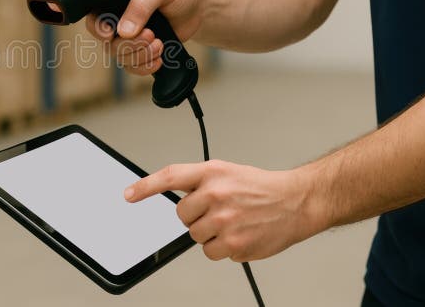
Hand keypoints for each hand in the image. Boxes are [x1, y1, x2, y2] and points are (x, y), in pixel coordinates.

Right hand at [85, 0, 206, 75]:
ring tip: (160, 44)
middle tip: (151, 35)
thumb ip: (141, 5)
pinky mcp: (141, 50)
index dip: (99, 29)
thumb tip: (124, 32)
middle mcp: (118, 17)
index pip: (95, 16)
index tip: (112, 35)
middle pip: (108, 42)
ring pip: (120, 57)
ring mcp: (129, 36)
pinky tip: (158, 59)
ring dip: (139, 56)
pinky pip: (132, 66)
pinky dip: (144, 67)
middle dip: (129, 44)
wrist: (199, 5)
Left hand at [124, 160, 327, 261]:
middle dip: (196, 216)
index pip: (170, 176)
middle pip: (182, 215)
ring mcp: (224, 220)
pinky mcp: (234, 243)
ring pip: (195, 236)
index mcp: (211, 172)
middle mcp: (215, 194)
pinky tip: (240, 234)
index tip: (128, 194)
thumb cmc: (260, 187)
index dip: (145, 186)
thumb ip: (199, 182)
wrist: (296, 201)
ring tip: (233, 222)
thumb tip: (171, 193)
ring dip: (210, 234)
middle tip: (219, 210)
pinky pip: (212, 252)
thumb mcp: (227, 172)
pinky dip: (223, 248)